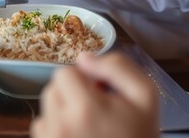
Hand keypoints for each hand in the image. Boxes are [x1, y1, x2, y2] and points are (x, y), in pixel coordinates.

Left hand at [31, 53, 158, 137]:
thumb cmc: (140, 135)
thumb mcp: (145, 96)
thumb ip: (118, 67)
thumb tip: (84, 58)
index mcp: (85, 108)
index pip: (64, 73)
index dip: (82, 78)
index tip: (98, 92)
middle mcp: (61, 126)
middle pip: (52, 90)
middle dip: (71, 94)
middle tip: (95, 110)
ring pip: (47, 110)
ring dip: (63, 112)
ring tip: (88, 126)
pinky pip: (43, 130)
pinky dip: (57, 130)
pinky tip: (79, 136)